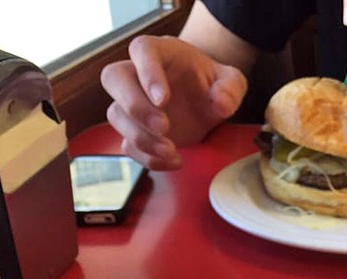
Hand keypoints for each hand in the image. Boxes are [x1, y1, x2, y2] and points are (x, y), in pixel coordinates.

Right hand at [101, 35, 247, 169]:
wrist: (205, 103)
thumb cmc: (212, 85)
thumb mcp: (231, 82)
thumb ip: (231, 88)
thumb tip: (221, 103)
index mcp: (159, 52)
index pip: (141, 50)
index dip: (147, 73)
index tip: (162, 99)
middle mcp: (137, 74)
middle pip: (114, 79)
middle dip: (136, 107)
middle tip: (164, 127)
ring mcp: (132, 103)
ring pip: (116, 116)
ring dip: (142, 138)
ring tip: (172, 150)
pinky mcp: (136, 131)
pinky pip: (128, 146)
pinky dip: (148, 158)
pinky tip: (175, 160)